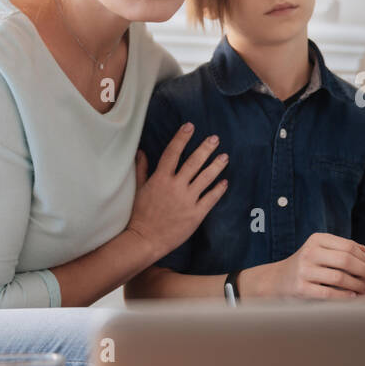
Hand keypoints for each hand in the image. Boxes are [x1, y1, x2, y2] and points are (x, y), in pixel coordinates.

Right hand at [126, 124, 228, 259]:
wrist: (145, 239)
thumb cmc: (140, 214)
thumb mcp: (139, 189)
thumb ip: (142, 169)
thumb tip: (141, 151)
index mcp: (160, 179)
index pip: (172, 153)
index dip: (181, 138)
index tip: (190, 126)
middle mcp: (175, 186)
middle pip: (193, 162)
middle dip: (205, 148)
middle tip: (215, 138)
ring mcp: (187, 200)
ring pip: (205, 178)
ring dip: (216, 165)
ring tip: (225, 156)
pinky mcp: (196, 214)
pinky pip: (211, 198)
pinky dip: (219, 189)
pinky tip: (225, 181)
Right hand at [244, 233, 364, 299]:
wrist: (277, 280)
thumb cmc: (306, 265)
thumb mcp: (321, 250)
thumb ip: (341, 249)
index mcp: (317, 239)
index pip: (348, 246)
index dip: (364, 258)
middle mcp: (310, 252)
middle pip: (346, 260)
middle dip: (364, 271)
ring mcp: (304, 270)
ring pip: (339, 277)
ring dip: (357, 285)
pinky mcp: (300, 288)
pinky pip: (328, 292)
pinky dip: (343, 296)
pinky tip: (352, 297)